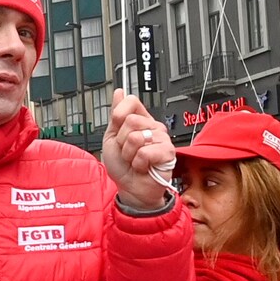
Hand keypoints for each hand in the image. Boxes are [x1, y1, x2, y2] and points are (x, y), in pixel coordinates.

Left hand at [99, 90, 174, 206]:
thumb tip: (119, 92)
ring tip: (135, 160)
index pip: (131, 101)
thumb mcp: (112, 138)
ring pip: (136, 137)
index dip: (119, 113)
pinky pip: (145, 152)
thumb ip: (116, 115)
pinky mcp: (167, 152)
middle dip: (122, 141)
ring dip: (129, 154)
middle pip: (131, 120)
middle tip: (128, 152)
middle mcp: (152, 126)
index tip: (117, 126)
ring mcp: (162, 138)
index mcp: (140, 120)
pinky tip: (143, 166)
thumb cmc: (123, 166)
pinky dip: (138, 163)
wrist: (130, 188)